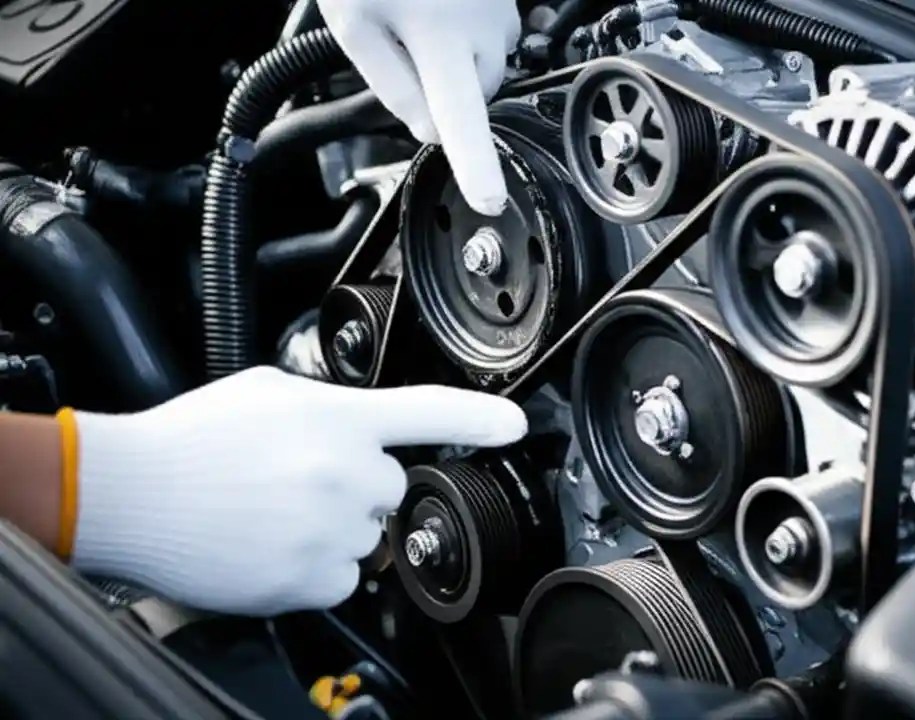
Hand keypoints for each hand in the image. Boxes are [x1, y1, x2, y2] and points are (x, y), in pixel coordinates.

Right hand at [68, 367, 526, 615]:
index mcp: (339, 418)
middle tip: (297, 485)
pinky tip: (270, 547)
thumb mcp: (269, 391)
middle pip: (390, 488)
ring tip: (271, 514)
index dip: (481, 416)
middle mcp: (347, 471)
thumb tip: (353, 425)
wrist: (131, 492)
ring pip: (365, 537)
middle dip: (356, 488)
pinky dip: (312, 570)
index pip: (429, 411)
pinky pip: (340, 579)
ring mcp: (333, 528)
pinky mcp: (312, 578)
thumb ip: (327, 406)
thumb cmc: (190, 440)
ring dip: (333, 530)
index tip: (517, 426)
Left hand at [317, 0, 520, 215]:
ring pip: (486, 60)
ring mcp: (501, 8)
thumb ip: (391, 82)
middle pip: (476, 91)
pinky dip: (466, 25)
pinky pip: (492, 27)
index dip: (479, 165)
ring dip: (456, 53)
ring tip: (414, 12)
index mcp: (441, 42)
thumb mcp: (354, 22)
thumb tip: (427, 128)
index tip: (492, 197)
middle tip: (400, 43)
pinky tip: (435, 1)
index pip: (464, 121)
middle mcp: (485, 29)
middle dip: (446, 85)